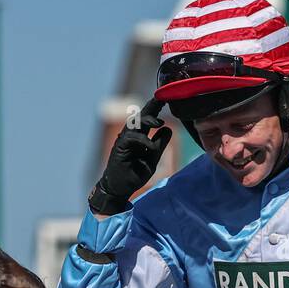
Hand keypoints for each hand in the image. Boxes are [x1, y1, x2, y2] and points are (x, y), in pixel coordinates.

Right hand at [89, 98, 171, 214]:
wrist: (120, 189)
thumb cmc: (134, 174)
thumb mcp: (152, 160)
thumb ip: (160, 145)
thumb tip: (168, 129)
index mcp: (140, 137)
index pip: (148, 119)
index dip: (156, 108)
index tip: (167, 98)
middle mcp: (131, 136)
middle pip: (141, 116)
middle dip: (152, 107)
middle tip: (163, 99)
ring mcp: (124, 141)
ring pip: (134, 124)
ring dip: (147, 121)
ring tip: (159, 122)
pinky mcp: (119, 148)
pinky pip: (130, 139)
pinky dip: (142, 140)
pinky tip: (150, 146)